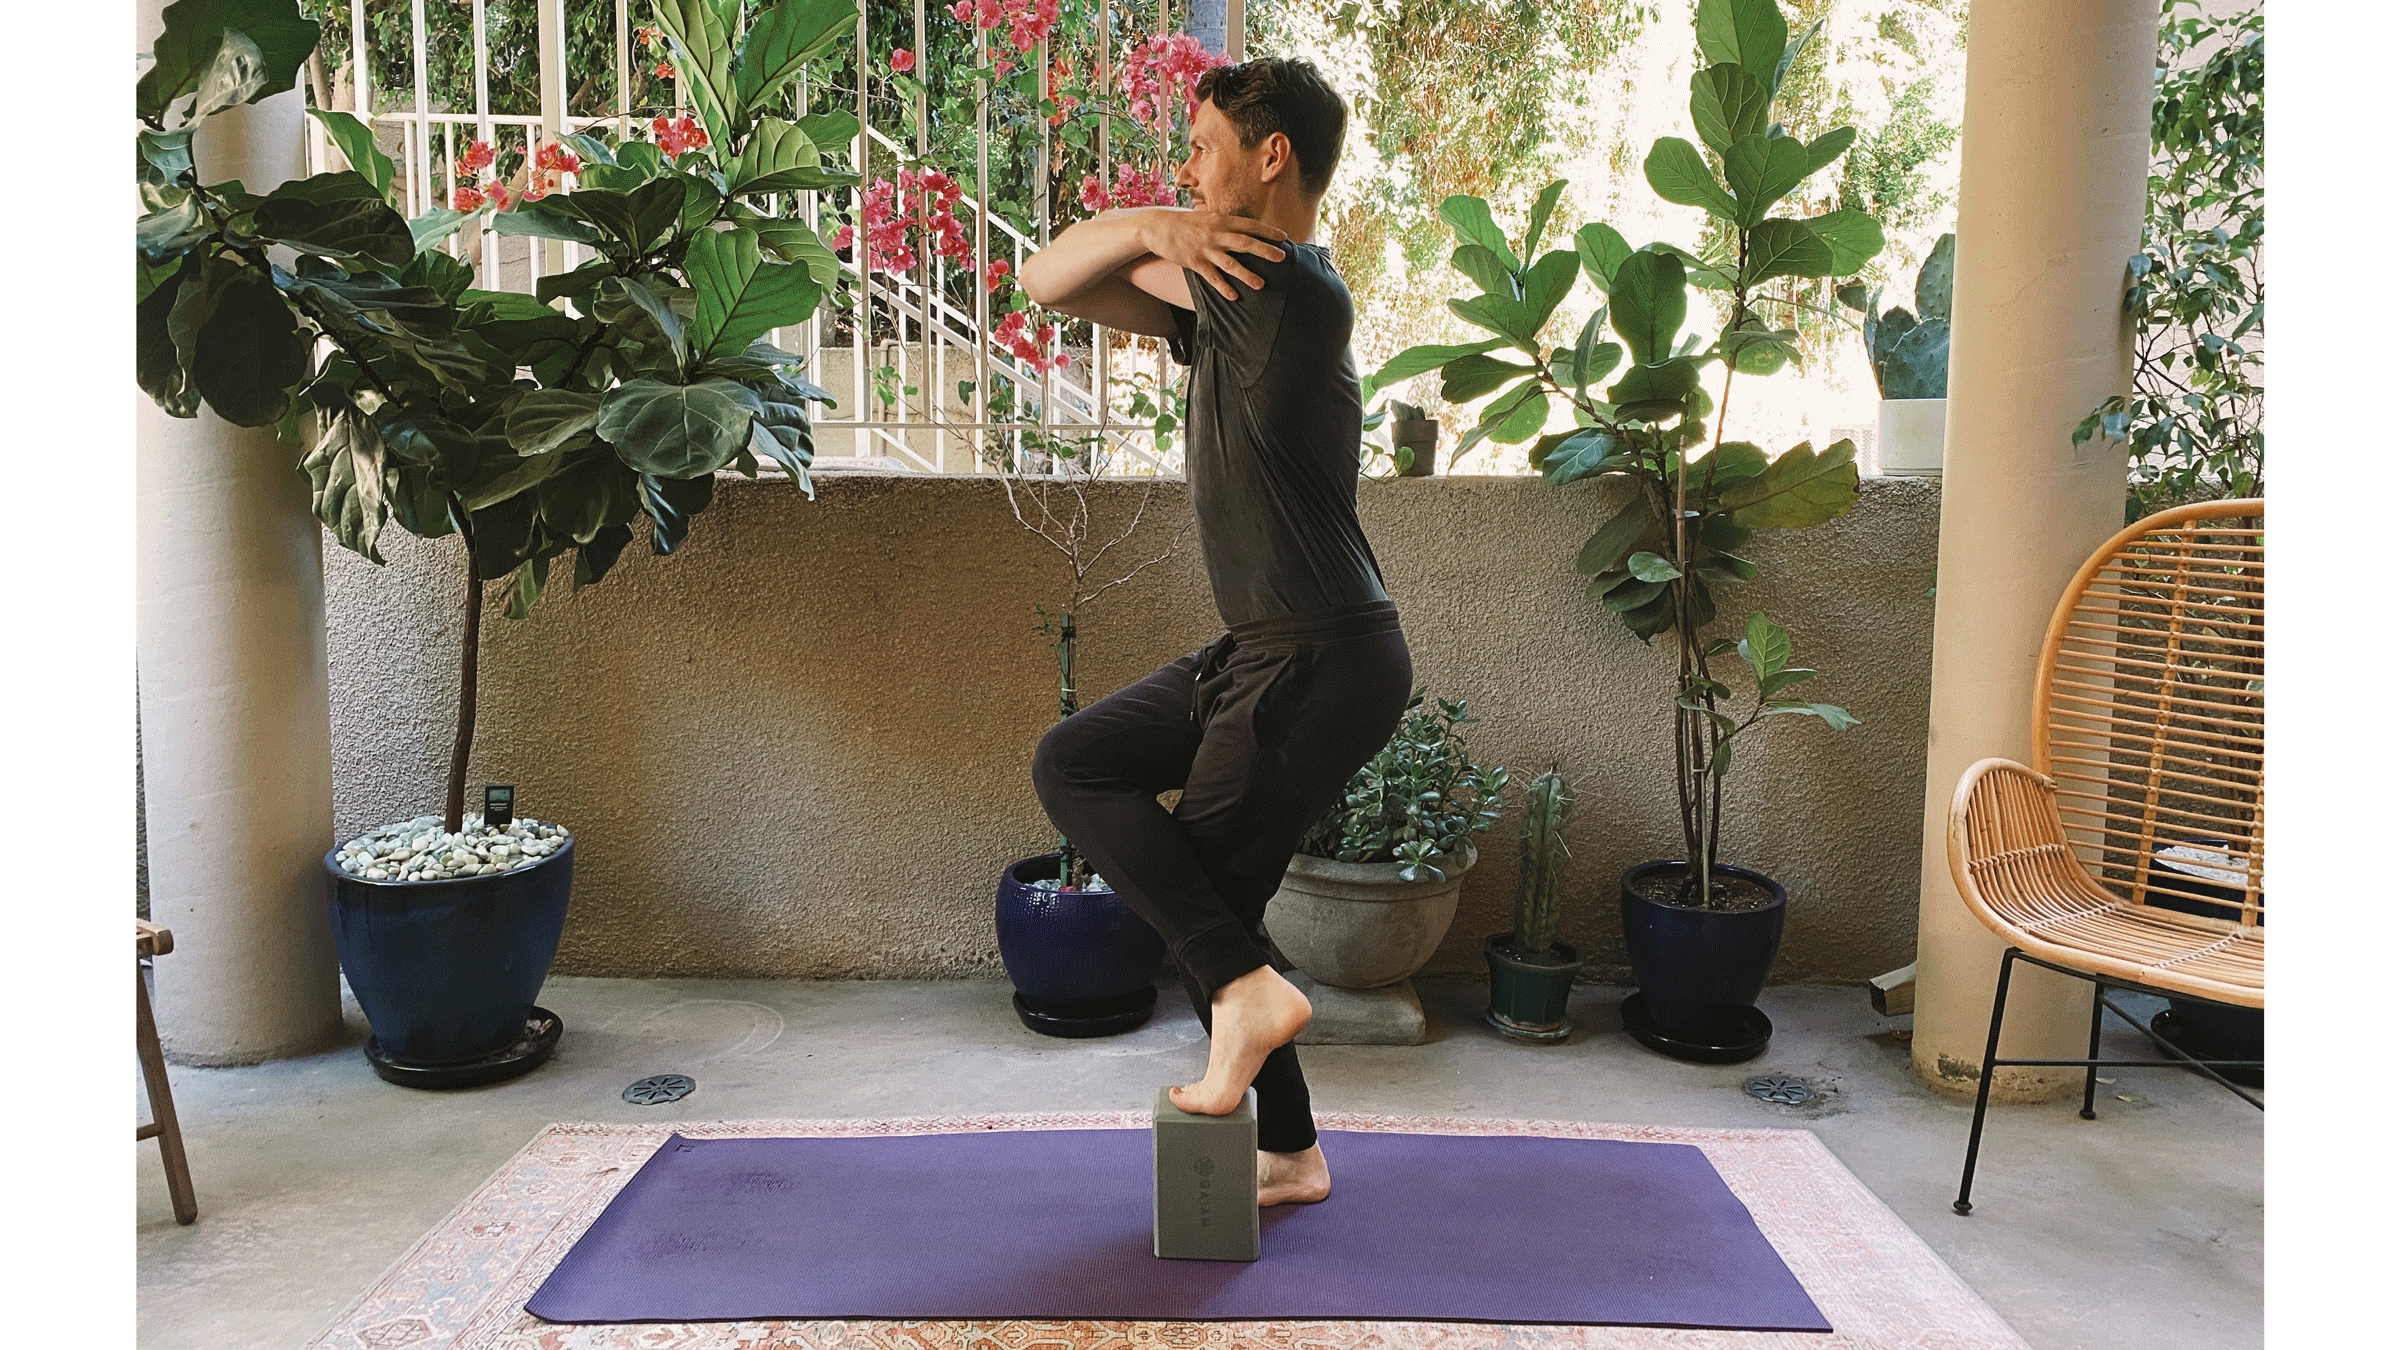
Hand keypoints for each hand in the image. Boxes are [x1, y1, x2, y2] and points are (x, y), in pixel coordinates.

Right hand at [1136, 208, 1290, 300]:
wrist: (1157, 227)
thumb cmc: (1185, 223)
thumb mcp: (1207, 216)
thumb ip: (1226, 223)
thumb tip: (1245, 228)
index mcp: (1221, 220)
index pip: (1249, 225)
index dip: (1267, 231)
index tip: (1284, 237)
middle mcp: (1216, 234)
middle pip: (1244, 243)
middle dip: (1265, 250)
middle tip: (1282, 258)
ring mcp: (1205, 249)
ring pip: (1230, 263)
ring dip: (1247, 274)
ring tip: (1261, 284)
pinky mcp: (1194, 262)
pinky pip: (1212, 277)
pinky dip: (1223, 287)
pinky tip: (1234, 296)